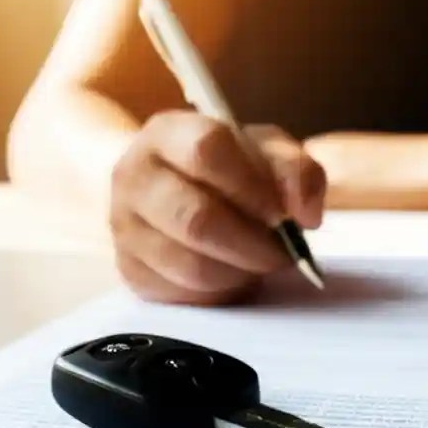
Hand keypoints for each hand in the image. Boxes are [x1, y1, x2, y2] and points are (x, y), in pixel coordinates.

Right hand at [109, 110, 324, 304]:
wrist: (169, 191)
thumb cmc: (225, 170)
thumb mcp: (265, 153)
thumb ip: (296, 171)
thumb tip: (303, 214)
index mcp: (168, 132)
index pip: (206, 151)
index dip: (253, 187)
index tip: (284, 215)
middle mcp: (135, 175)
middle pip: (197, 218)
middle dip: (253, 245)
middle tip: (282, 254)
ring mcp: (124, 225)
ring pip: (191, 266)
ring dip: (239, 273)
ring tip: (258, 263)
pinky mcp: (129, 269)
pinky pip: (183, 294)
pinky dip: (219, 293)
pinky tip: (231, 274)